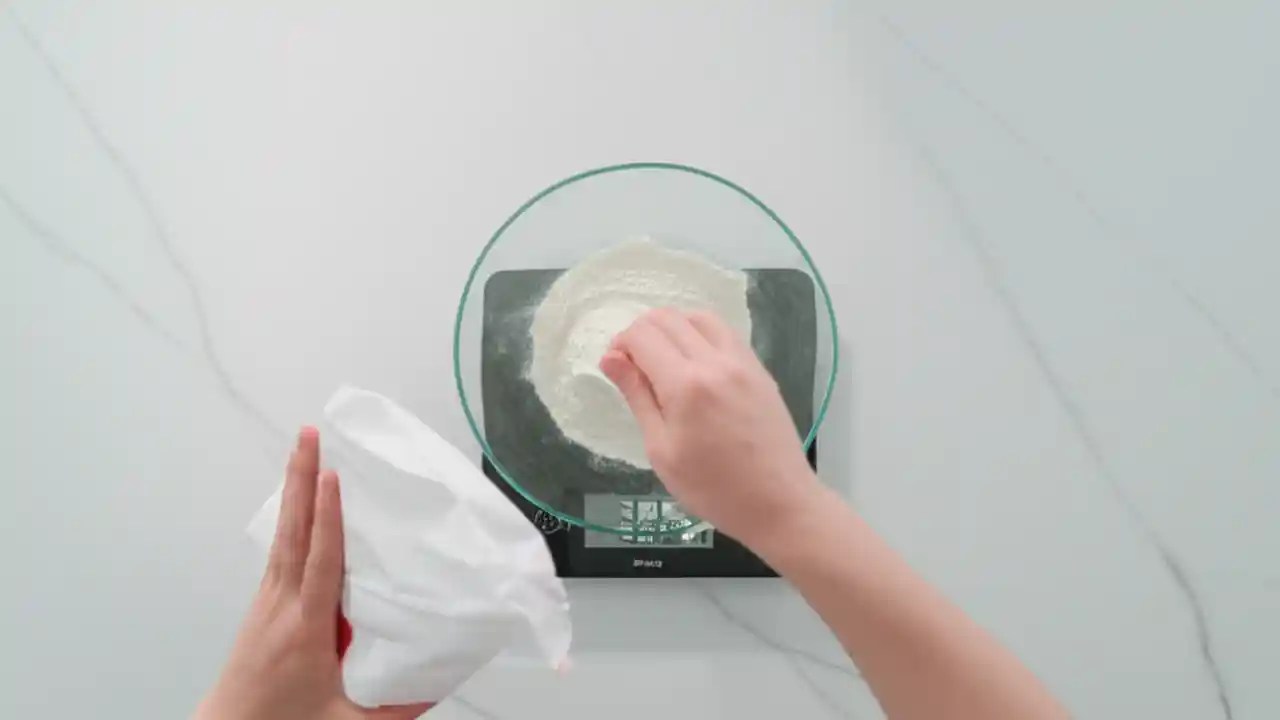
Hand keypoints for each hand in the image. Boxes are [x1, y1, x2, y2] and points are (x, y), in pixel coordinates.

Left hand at [196, 428, 431, 719]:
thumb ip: (398, 704)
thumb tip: (444, 678)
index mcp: (306, 627)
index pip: (320, 561)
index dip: (327, 517)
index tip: (332, 475)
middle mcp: (282, 604)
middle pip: (293, 530)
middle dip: (301, 478)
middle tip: (309, 434)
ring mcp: (268, 601)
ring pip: (284, 534)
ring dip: (294, 488)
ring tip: (304, 448)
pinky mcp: (264, 605)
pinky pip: (281, 549)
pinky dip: (292, 517)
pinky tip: (298, 501)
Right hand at [600, 308, 822, 546]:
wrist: (779, 503)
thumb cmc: (712, 488)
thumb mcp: (662, 450)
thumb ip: (637, 396)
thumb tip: (610, 358)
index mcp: (685, 384)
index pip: (643, 336)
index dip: (620, 344)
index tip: (615, 367)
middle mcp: (715, 362)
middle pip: (669, 318)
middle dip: (642, 333)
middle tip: (635, 366)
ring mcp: (743, 362)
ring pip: (700, 317)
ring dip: (674, 328)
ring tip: (665, 360)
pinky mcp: (760, 370)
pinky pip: (725, 334)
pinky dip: (702, 335)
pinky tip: (696, 365)